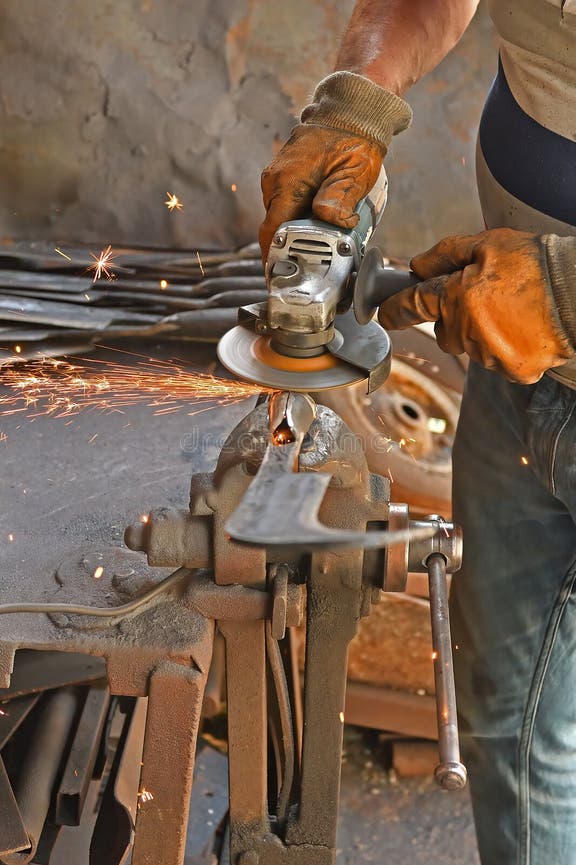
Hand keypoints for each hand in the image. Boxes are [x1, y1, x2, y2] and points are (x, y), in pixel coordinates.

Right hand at [259, 125, 383, 261]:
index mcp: (286, 183)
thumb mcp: (354, 172)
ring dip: (299, 233)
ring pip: (283, 219)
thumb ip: (339, 198)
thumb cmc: (353, 140)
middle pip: (277, 229)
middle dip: (293, 249)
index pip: (271, 232)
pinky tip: (321, 224)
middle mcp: (274, 182)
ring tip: (325, 243)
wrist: (350, 113)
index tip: (277, 279)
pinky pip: (287, 207)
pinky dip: (301, 219)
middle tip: (316, 266)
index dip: (273, 259)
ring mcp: (277, 179)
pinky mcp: (284, 179)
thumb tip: (327, 219)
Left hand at [377, 228, 573, 383]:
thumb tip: (417, 266)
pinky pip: (498, 361)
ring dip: (484, 333)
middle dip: (456, 318)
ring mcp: (490, 354)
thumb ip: (446, 254)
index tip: (385, 314)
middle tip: (485, 299)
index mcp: (457, 297)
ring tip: (514, 311)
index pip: (414, 304)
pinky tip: (525, 329)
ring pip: (473, 347)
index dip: (395, 309)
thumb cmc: (537, 264)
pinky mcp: (512, 370)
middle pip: (445, 332)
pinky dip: (507, 348)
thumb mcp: (489, 244)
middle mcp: (468, 331)